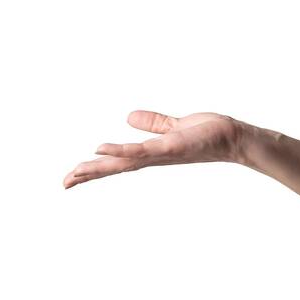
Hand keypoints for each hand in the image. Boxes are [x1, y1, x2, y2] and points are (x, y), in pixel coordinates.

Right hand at [63, 110, 243, 188]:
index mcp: (151, 153)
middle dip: (90, 175)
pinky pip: (141, 150)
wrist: (233, 137)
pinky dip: (121, 150)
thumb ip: (153, 123)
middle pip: (116, 167)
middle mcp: (153, 158)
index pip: (118, 162)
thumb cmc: (208, 134)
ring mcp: (161, 154)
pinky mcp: (171, 147)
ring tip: (76, 172)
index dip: (95, 169)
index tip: (72, 177)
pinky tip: (101, 149)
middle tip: (65, 182)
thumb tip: (128, 116)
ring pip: (123, 162)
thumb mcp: (174, 126)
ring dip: (99, 167)